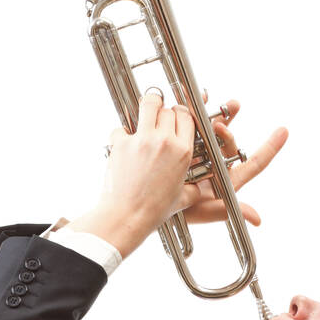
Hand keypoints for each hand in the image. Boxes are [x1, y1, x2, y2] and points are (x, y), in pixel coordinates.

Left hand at [65, 89, 195, 257]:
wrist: (127, 216)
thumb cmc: (153, 211)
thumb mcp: (182, 199)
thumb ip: (193, 190)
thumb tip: (198, 190)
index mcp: (183, 152)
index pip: (186, 116)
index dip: (180, 114)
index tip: (175, 116)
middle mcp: (165, 142)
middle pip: (168, 109)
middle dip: (164, 111)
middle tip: (158, 116)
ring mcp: (143, 140)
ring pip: (148, 103)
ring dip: (147, 104)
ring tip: (146, 109)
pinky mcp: (122, 142)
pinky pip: (121, 127)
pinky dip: (121, 133)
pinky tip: (123, 143)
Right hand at [179, 94, 287, 227]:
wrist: (146, 202)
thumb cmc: (178, 213)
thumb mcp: (204, 211)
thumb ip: (229, 210)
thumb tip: (257, 218)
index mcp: (226, 180)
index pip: (253, 163)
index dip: (270, 148)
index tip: (284, 131)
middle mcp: (215, 163)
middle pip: (229, 141)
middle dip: (229, 129)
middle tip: (222, 122)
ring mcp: (200, 151)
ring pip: (213, 129)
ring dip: (217, 114)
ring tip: (217, 102)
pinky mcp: (183, 142)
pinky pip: (193, 123)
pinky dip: (196, 110)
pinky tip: (198, 99)